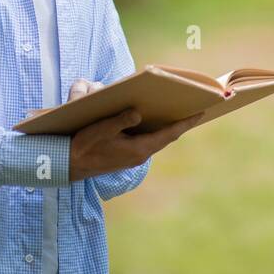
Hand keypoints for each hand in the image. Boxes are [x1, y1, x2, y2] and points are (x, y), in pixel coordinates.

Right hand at [65, 78, 205, 182]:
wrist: (71, 164)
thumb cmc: (85, 145)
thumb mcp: (101, 130)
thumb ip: (120, 121)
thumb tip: (137, 113)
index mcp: (138, 150)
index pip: (169, 134)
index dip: (186, 123)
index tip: (202, 113)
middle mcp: (140, 155)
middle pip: (167, 137)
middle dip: (181, 124)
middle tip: (196, 109)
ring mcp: (134, 156)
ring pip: (158, 139)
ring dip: (168, 127)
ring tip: (180, 112)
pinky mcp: (128, 155)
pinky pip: (148, 141)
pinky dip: (155, 131)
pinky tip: (154, 120)